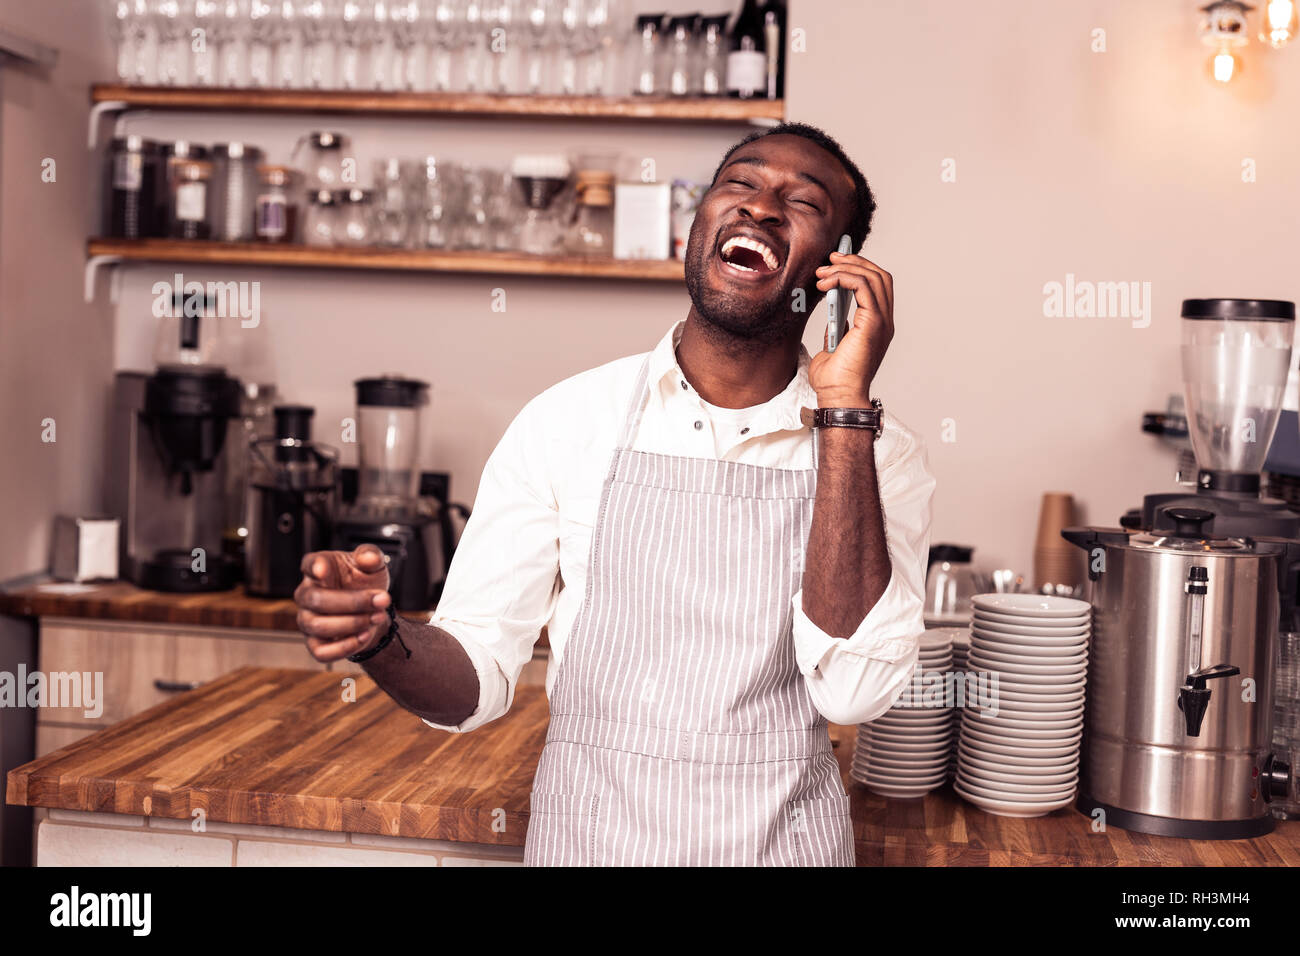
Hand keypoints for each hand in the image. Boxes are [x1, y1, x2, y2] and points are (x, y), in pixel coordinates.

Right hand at [294, 545, 392, 662]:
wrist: (371, 609)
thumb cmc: (365, 582)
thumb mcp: (373, 565)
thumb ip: (371, 556)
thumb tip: (368, 558)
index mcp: (319, 567)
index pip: (310, 564)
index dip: (315, 567)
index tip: (324, 570)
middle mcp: (306, 594)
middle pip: (317, 599)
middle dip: (354, 602)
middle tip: (382, 600)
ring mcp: (307, 620)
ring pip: (320, 626)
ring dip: (353, 623)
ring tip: (377, 616)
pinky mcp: (314, 643)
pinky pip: (322, 652)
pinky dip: (345, 647)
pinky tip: (364, 636)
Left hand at [808, 252, 894, 406]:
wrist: (837, 396)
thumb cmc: (833, 379)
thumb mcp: (833, 345)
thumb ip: (837, 328)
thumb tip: (832, 313)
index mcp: (877, 326)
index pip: (877, 286)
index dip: (860, 268)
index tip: (836, 262)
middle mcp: (884, 321)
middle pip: (880, 276)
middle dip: (855, 261)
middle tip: (831, 259)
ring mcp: (882, 322)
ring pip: (873, 277)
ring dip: (847, 268)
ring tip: (823, 271)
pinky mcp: (873, 323)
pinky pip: (863, 287)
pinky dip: (844, 278)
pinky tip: (826, 283)